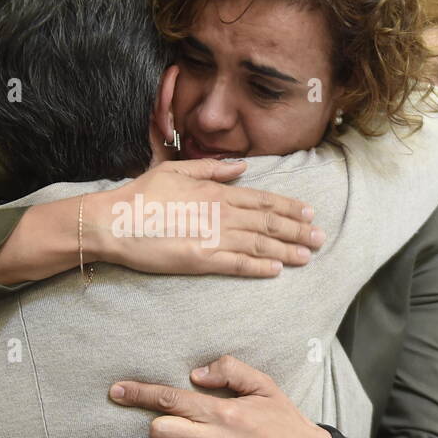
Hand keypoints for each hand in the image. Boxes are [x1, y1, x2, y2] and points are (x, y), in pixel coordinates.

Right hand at [86, 163, 324, 276]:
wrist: (116, 221)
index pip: (262, 200)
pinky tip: (278, 270)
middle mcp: (221, 213)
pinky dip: (261, 267)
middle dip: (297, 230)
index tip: (308, 213)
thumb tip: (241, 166)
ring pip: (260, 244)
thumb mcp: (177, 170)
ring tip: (308, 255)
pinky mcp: (202, 260)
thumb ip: (212, 169)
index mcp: (217, 191)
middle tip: (320, 238)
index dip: (288, 208)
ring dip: (287, 250)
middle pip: (269, 223)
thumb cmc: (142, 195)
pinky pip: (239, 264)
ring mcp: (213, 237)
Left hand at [109, 355, 334, 437]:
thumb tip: (194, 374)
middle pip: (159, 432)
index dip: (138, 393)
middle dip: (162, 424)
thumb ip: (229, 370)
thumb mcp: (264, 385)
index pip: (169, 400)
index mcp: (223, 414)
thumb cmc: (284, 421)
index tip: (116, 390)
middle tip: (181, 424)